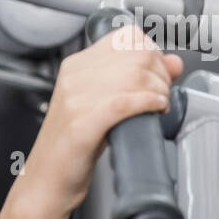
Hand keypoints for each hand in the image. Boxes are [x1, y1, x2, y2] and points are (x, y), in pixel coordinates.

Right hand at [21, 25, 184, 218]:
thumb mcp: (104, 105)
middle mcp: (73, 78)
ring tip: (159, 106)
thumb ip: (135, 81)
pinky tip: (154, 110)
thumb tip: (172, 63)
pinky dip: (149, 103)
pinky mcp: (82, 123)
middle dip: (161, 73)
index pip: (126, 37)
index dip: (152, 52)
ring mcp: (76, 100)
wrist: (46, 181)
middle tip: (161, 94)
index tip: (158, 73)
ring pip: (135, 75)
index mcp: (75, 67)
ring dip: (159, 90)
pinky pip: (127, 101)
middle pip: (136, 53)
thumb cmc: (73, 148)